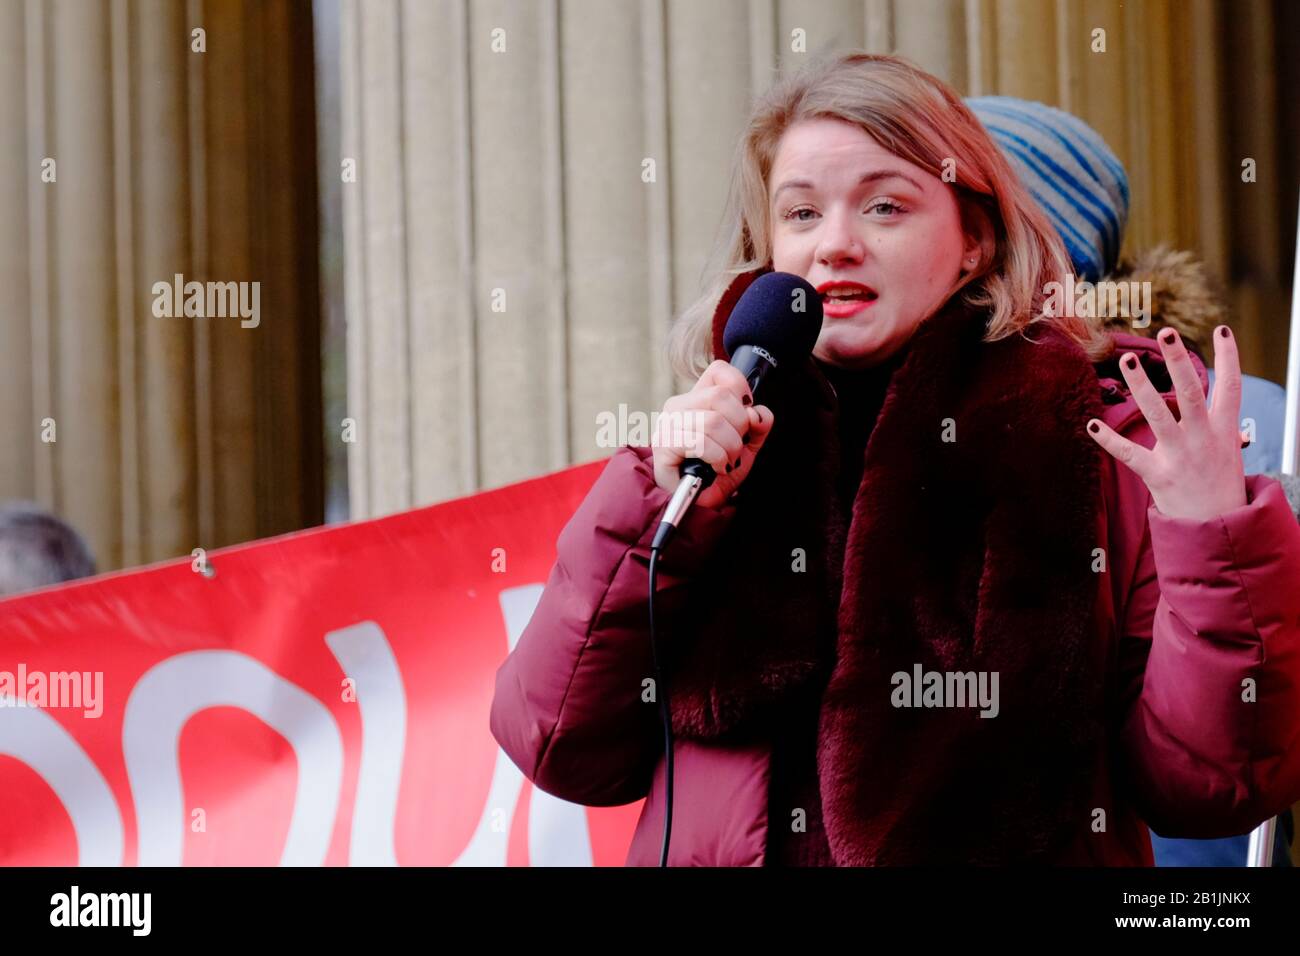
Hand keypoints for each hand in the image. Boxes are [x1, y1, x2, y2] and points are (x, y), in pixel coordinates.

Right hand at [651, 360, 774, 509]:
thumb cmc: (716, 471)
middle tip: (735, 447)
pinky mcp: (664, 444)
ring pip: (714, 421)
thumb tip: (758, 413)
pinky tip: (716, 468)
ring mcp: (668, 424)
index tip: (746, 416)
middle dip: (740, 427)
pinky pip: (701, 441)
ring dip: (730, 448)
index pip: (720, 371)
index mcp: (698, 398)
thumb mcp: (747, 444)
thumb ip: (758, 424)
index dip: (741, 389)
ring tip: (727, 461)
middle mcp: (679, 406)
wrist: (697, 504)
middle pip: (721, 396)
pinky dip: (717, 458)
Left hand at [1087, 326, 1247, 520]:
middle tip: (1166, 332)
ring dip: (1142, 387)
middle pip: (1192, 392)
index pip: (1231, 387)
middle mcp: (1203, 438)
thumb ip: (1221, 427)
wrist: (1218, 528)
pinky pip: (1130, 454)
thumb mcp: (1230, 452)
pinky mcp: (1158, 475)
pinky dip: (1109, 440)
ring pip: (1158, 414)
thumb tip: (1226, 409)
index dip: (1229, 357)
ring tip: (1128, 360)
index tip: (1222, 330)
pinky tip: (1092, 424)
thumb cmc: (1220, 485)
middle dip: (1179, 361)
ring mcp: (1180, 455)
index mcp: (1225, 430)